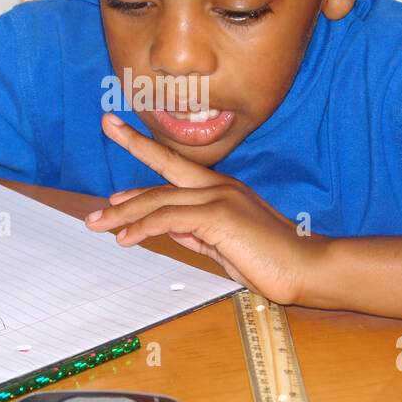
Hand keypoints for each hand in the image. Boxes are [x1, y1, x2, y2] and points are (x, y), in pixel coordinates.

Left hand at [84, 112, 320, 304]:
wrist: (309, 268)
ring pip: (159, 199)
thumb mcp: (228, 245)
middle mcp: (219, 186)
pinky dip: (143, 228)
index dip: (143, 148)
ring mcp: (220, 198)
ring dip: (123, 214)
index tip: (117, 133)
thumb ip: (200, 235)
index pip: (174, 164)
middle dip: (124, 172)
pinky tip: (125, 238)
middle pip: (161, 173)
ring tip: (97, 226)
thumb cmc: (273, 261)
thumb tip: (172, 231)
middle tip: (93, 190)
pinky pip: (170, 219)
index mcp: (222, 188)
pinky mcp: (220, 216)